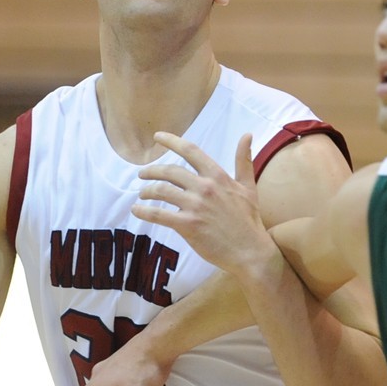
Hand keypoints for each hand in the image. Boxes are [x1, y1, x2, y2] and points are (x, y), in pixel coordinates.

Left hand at [133, 132, 278, 278]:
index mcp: (217, 176)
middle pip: (170, 171)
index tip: (157, 137)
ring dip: (147, 191)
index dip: (171, 141)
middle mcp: (205, 187)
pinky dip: (144, 211)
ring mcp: (195, 206)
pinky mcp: (188, 225)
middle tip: (142, 174)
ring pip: (162, 191)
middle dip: (152, 171)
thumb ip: (243, 160)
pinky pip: (159, 214)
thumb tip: (247, 134)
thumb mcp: (248, 186)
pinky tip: (136, 210)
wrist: (250, 251)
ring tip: (142, 194)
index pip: (190, 151)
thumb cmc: (249, 220)